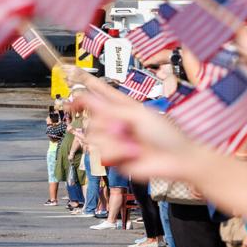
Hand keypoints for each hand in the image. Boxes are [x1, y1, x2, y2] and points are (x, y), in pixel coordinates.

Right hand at [71, 79, 211, 182]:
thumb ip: (110, 108)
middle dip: (105, 123)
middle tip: (123, 127)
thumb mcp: (137, 114)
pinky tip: (132, 153)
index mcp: (121, 107)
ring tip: (132, 143)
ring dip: (114, 141)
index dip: (83, 91)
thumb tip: (87, 98)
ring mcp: (114, 141)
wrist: (176, 159)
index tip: (70, 88)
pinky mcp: (114, 159)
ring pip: (94, 138)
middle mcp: (115, 123)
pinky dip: (117, 153)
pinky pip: (102, 154)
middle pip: (91, 119)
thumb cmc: (165, 133)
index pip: (97, 95)